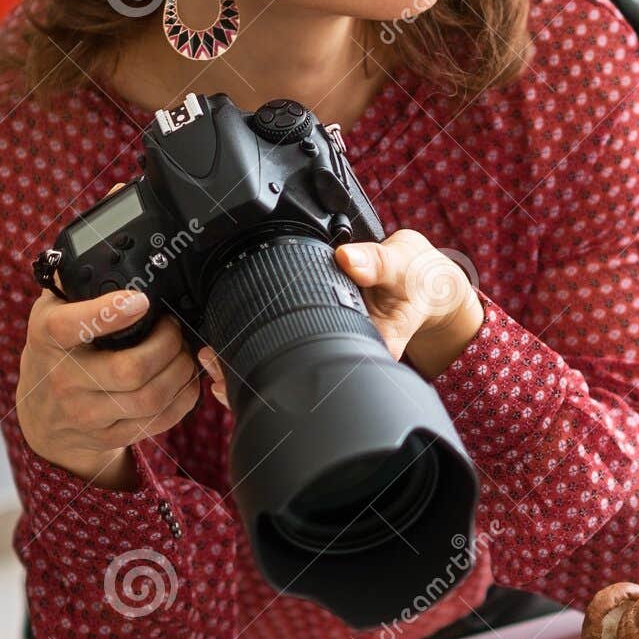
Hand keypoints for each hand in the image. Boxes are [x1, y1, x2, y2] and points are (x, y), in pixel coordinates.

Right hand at [18, 288, 202, 488]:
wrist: (44, 416)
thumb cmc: (59, 350)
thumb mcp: (53, 311)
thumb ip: (74, 279)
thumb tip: (103, 241)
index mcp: (48, 337)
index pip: (71, 326)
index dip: (109, 313)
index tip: (140, 301)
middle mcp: (64, 379)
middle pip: (131, 369)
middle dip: (168, 344)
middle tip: (174, 329)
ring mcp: (86, 414)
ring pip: (151, 398)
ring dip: (181, 371)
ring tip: (183, 353)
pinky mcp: (109, 436)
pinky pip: (158, 421)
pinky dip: (183, 398)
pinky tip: (184, 380)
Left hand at [195, 230, 482, 405]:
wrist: (426, 283)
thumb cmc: (415, 280)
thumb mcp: (402, 265)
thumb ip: (376, 261)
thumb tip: (348, 258)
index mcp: (372, 348)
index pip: (325, 374)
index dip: (281, 380)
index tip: (243, 375)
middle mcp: (350, 356)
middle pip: (299, 379)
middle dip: (252, 376)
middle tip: (213, 363)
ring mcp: (335, 349)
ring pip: (288, 370)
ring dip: (249, 367)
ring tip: (212, 359)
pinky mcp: (327, 337)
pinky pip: (290, 350)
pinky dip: (260, 352)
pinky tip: (233, 348)